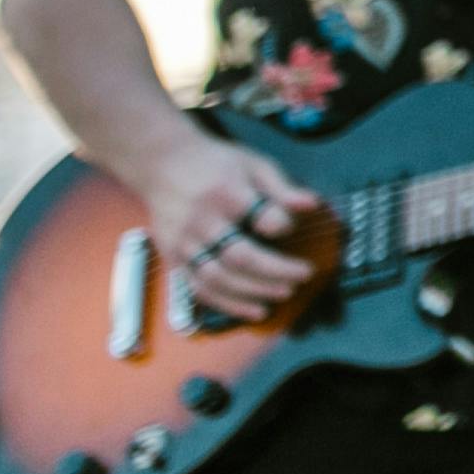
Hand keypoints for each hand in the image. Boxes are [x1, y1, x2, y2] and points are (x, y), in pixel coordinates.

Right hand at [132, 130, 324, 326]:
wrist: (161, 164)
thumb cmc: (214, 163)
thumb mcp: (252, 164)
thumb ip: (282, 187)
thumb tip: (312, 205)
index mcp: (225, 194)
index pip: (262, 218)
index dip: (283, 226)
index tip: (291, 227)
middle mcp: (202, 222)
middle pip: (241, 256)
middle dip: (276, 271)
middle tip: (304, 275)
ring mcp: (184, 243)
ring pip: (219, 279)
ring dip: (254, 292)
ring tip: (284, 294)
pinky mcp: (173, 258)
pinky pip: (199, 289)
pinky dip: (228, 304)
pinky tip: (254, 310)